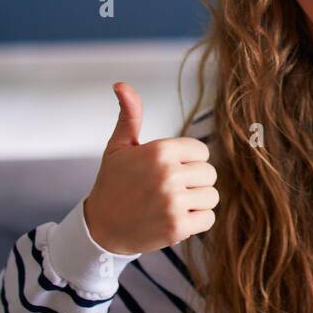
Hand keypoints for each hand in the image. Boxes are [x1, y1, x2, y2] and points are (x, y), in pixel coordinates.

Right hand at [82, 82, 218, 255]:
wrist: (100, 228)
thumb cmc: (112, 184)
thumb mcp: (119, 147)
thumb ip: (129, 115)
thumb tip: (121, 84)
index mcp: (160, 151)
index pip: (201, 151)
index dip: (188, 162)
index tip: (169, 170)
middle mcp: (168, 174)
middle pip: (209, 174)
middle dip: (193, 182)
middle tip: (169, 190)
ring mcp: (173, 202)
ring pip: (212, 196)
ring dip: (196, 203)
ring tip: (173, 205)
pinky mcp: (177, 227)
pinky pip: (208, 218)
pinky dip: (196, 222)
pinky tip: (175, 219)